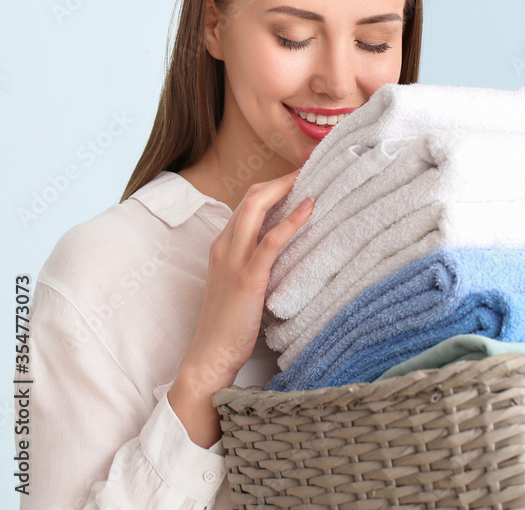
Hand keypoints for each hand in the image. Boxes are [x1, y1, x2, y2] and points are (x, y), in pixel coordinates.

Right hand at [168, 169, 311, 446]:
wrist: (209, 357)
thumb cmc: (230, 326)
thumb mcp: (241, 285)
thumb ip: (257, 263)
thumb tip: (287, 250)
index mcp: (222, 247)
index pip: (246, 204)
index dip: (272, 186)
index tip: (299, 178)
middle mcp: (224, 247)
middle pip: (251, 197)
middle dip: (281, 179)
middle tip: (310, 169)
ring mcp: (233, 261)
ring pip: (255, 209)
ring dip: (285, 188)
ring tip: (311, 177)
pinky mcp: (247, 279)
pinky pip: (270, 242)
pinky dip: (291, 220)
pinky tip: (309, 207)